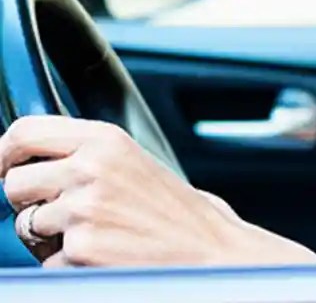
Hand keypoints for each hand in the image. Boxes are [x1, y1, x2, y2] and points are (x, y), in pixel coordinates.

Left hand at [0, 115, 315, 267]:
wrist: (212, 253)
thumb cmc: (176, 213)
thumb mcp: (134, 163)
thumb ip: (85, 153)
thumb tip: (25, 156)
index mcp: (106, 140)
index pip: (25, 131)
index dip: (5, 152)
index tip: (3, 166)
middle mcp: (91, 168)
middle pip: (14, 181)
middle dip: (31, 202)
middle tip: (66, 213)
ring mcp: (84, 210)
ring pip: (25, 224)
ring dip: (50, 237)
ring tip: (97, 236)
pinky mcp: (80, 250)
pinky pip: (47, 260)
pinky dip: (68, 265)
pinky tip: (105, 257)